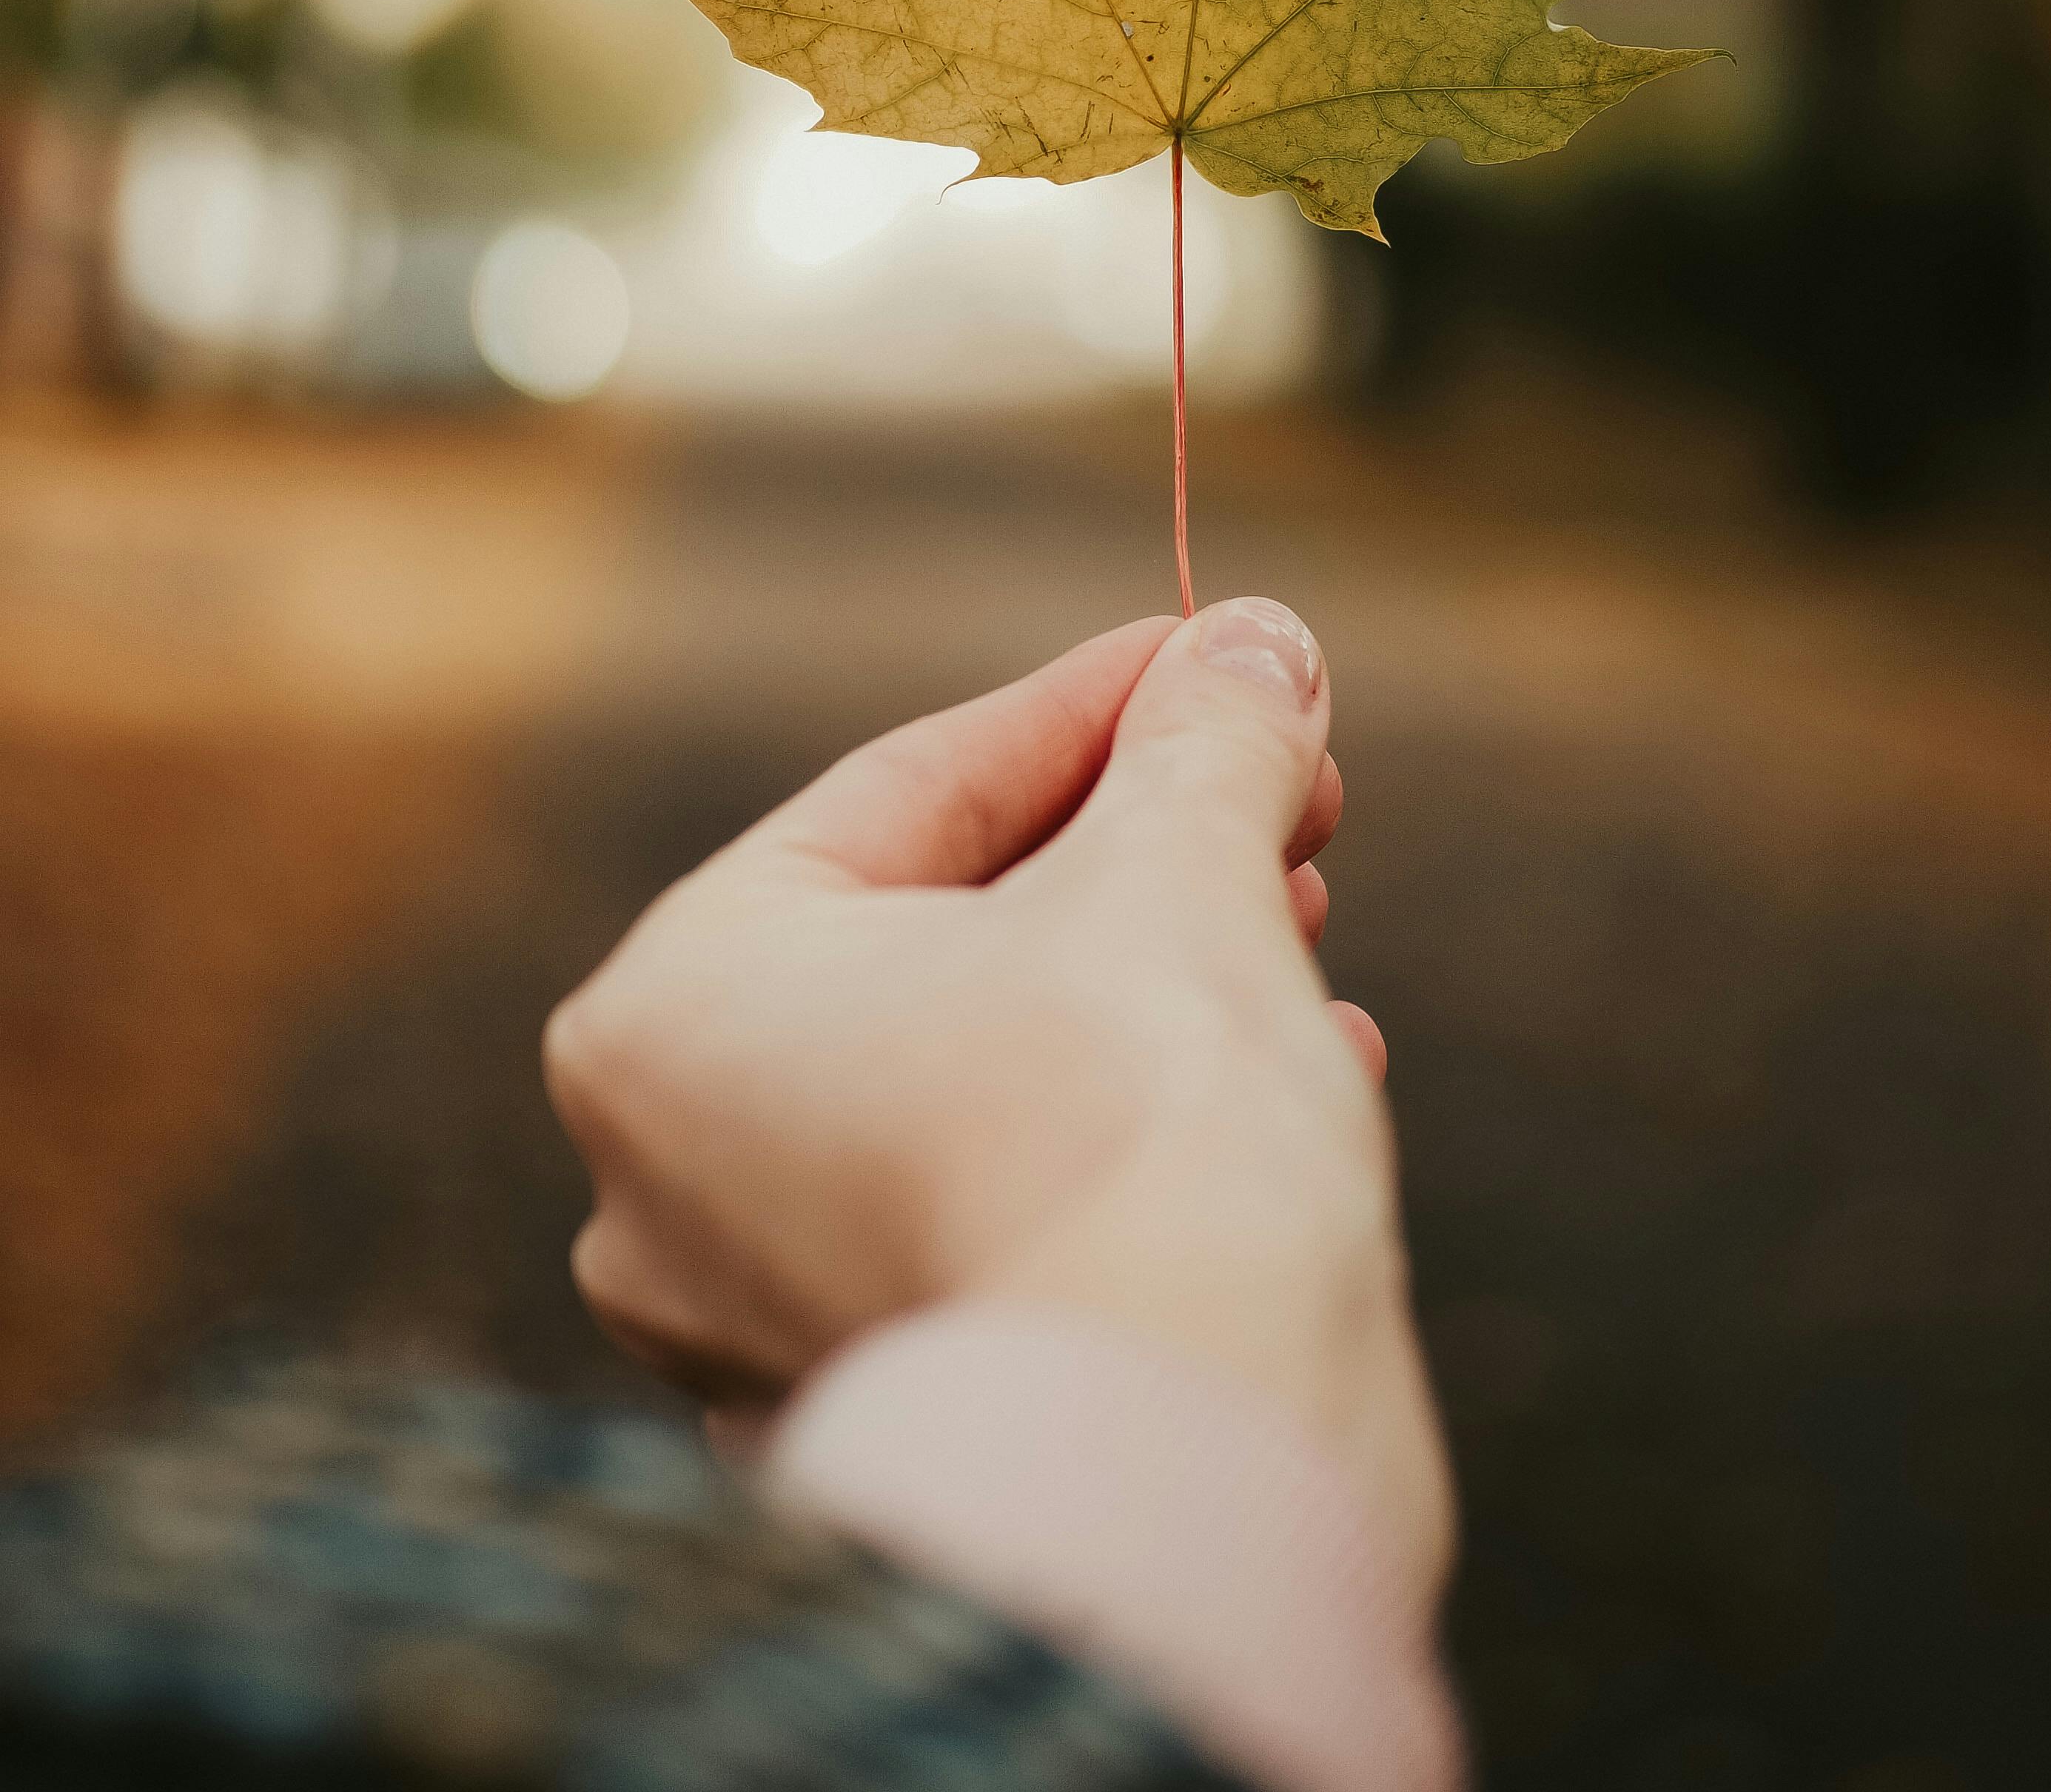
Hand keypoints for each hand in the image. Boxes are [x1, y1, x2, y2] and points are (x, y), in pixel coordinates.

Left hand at [542, 597, 1454, 1600]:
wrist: (1187, 1481)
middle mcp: (667, 1180)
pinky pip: (1009, 1217)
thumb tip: (1257, 648)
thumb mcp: (1182, 872)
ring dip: (1151, 990)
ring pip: (982, 1082)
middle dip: (1133, 855)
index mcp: (672, 1012)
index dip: (1096, 705)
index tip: (1221, 659)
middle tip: (1278, 793)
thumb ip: (1206, 739)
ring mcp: (759, 1326)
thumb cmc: (1135, 1136)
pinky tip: (1297, 1078)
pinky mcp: (887, 1426)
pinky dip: (1136, 1139)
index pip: (907, 793)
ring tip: (1304, 928)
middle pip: (940, 938)